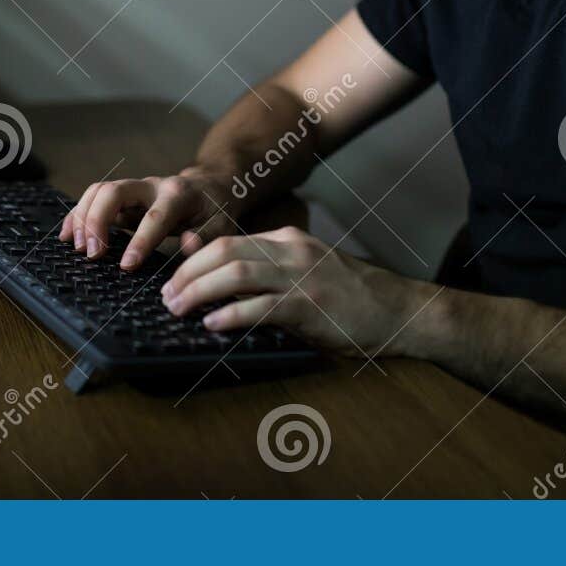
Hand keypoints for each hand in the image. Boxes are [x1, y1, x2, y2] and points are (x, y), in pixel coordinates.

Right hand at [59, 170, 241, 269]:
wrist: (210, 185)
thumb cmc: (215, 209)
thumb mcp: (221, 225)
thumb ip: (205, 237)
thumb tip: (188, 245)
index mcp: (178, 194)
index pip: (154, 216)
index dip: (139, 241)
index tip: (126, 266)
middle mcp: (151, 186)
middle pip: (115, 191)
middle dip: (98, 221)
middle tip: (92, 254)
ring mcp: (133, 188)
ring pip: (99, 191)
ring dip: (83, 217)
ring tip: (76, 247)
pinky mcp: (122, 196)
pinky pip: (93, 198)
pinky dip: (76, 214)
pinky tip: (66, 234)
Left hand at [160, 226, 419, 355]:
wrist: (399, 310)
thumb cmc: (351, 297)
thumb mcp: (307, 271)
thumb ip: (270, 273)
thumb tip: (222, 288)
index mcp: (288, 240)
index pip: (229, 241)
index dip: (194, 259)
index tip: (173, 278)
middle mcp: (291, 251)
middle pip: (224, 251)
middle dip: (187, 272)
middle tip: (166, 295)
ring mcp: (301, 277)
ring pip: (236, 274)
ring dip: (198, 290)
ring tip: (178, 308)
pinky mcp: (309, 305)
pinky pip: (260, 307)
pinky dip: (230, 315)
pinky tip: (212, 325)